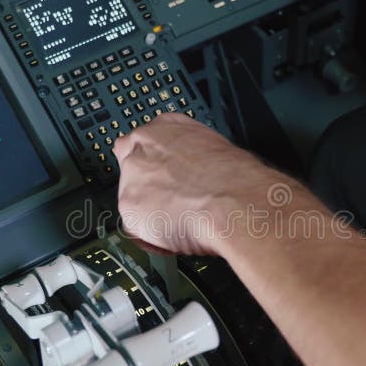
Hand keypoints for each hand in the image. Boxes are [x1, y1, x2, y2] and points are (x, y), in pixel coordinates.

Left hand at [113, 113, 283, 254]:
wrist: (236, 203)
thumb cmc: (237, 180)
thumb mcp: (215, 151)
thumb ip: (190, 158)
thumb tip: (193, 173)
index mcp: (168, 126)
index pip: (144, 142)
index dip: (157, 165)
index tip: (167, 178)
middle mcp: (143, 145)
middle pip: (131, 168)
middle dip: (148, 187)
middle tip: (173, 203)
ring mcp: (132, 175)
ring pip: (132, 200)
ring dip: (151, 214)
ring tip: (183, 223)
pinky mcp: (129, 207)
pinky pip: (136, 229)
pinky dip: (154, 238)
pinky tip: (179, 236)